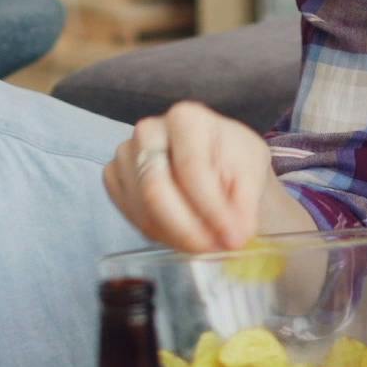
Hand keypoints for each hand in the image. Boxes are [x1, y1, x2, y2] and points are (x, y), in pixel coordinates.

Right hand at [107, 102, 281, 251]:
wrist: (213, 164)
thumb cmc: (233, 161)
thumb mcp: (252, 172)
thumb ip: (245, 201)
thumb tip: (235, 233)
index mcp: (186, 117)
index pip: (192, 168)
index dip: (213, 209)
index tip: (234, 238)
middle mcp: (148, 131)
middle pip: (155, 190)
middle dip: (189, 230)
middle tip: (216, 249)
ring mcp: (125, 155)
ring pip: (143, 210)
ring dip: (178, 237)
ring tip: (207, 241)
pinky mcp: (114, 178)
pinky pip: (132, 218)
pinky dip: (161, 235)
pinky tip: (183, 232)